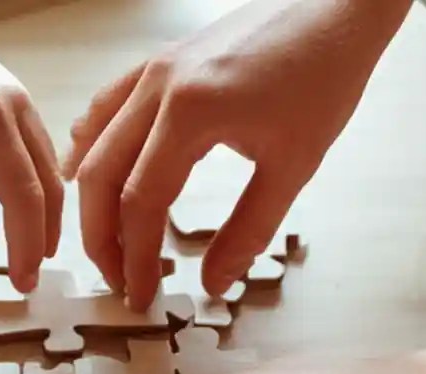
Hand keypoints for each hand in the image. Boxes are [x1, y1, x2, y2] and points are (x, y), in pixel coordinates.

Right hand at [64, 0, 410, 308]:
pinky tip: (89, 166)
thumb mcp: (293, 165)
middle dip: (101, 236)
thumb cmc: (323, 73)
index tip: (141, 294)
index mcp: (189, 113)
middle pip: (100, 175)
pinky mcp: (161, 61)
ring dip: (92, 197)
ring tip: (104, 239)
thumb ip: (250, 230)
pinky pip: (108, 106)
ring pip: (96, 141)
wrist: (336, 7)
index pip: (140, 202)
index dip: (135, 257)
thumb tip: (216, 281)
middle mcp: (159, 86)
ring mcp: (154, 69)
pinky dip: (93, 144)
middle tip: (117, 278)